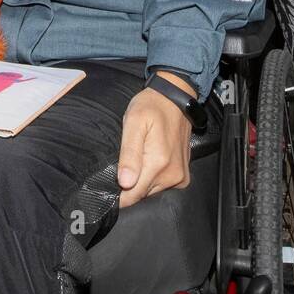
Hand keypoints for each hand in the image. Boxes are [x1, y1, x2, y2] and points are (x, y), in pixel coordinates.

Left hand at [117, 78, 192, 208]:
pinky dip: (153, 177)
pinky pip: (162, 185)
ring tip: (140, 155)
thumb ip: (129, 154)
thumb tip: (125, 182)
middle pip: (141, 194)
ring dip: (142, 179)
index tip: (110, 181)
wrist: (175, 98)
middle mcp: (172, 175)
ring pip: (151, 190)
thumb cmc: (152, 106)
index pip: (132, 196)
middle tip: (126, 159)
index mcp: (158, 163)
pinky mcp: (183, 176)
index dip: (118, 192)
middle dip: (130, 182)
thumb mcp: (133, 122)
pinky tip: (151, 159)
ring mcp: (180, 177)